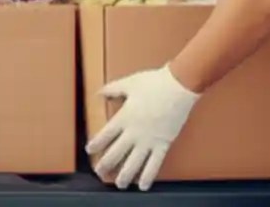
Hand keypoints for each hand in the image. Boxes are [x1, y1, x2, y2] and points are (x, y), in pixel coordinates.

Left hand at [86, 64, 200, 190]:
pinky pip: (154, 164)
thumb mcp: (129, 83)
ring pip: (133, 163)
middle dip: (106, 164)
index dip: (96, 144)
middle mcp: (134, 132)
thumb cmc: (154, 82)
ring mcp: (149, 140)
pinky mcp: (163, 144)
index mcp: (124, 117)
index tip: (90, 150)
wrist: (179, 86)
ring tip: (119, 184)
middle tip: (100, 172)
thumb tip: (99, 92)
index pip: (105, 135)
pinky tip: (143, 186)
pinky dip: (148, 176)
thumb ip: (113, 89)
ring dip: (124, 175)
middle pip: (116, 153)